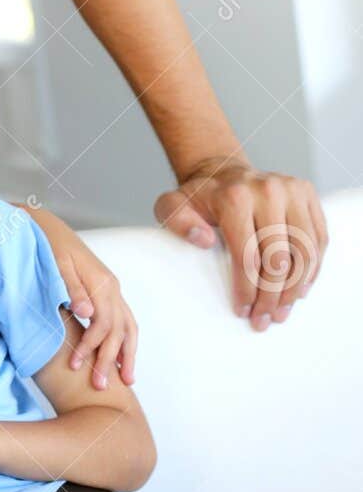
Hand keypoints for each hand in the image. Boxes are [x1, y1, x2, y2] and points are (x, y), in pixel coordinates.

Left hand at [21, 206, 136, 387]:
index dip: (91, 347)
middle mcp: (112, 288)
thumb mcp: (55, 265)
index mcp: (101, 283)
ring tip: (125, 381)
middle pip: (119, 330)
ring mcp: (113, 290)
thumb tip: (86, 313)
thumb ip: (71, 289)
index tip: (76, 365)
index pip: (103, 323)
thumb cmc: (48, 246)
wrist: (48, 227)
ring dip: (127, 354)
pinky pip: (126, 320)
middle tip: (99, 386)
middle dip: (111, 359)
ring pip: (128, 327)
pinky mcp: (109, 292)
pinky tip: (122, 358)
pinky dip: (127, 341)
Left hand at [154, 160, 327, 329]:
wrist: (224, 172)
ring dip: (295, 288)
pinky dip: (312, 268)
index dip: (247, 290)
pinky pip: (318, 239)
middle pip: (278, 259)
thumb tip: (203, 240)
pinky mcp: (307, 194)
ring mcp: (292, 191)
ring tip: (282, 310)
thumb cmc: (199, 198)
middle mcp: (268, 191)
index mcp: (234, 197)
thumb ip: (178, 222)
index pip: (247, 257)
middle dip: (271, 297)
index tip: (242, 311)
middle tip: (264, 319)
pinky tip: (299, 289)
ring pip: (304, 252)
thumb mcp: (173, 206)